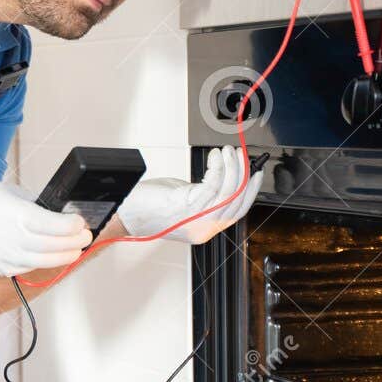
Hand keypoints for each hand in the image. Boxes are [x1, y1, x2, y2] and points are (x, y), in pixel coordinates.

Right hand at [0, 179, 91, 278]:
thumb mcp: (6, 193)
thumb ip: (31, 205)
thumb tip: (50, 214)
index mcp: (18, 217)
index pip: (57, 226)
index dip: (74, 225)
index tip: (80, 222)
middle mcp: (14, 241)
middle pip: (55, 247)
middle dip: (75, 242)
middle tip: (85, 237)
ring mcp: (6, 258)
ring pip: (44, 262)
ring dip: (63, 256)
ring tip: (74, 250)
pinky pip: (26, 268)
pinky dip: (41, 262)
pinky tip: (48, 256)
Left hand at [115, 147, 263, 244]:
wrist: (126, 213)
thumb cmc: (147, 207)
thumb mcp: (183, 202)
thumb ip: (202, 196)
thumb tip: (219, 179)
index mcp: (204, 229)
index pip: (238, 212)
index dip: (250, 191)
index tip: (255, 173)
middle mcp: (203, 228)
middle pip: (237, 201)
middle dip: (243, 174)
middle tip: (240, 155)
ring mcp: (196, 219)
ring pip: (228, 191)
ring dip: (232, 166)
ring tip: (228, 151)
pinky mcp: (187, 206)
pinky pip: (213, 184)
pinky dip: (218, 166)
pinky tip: (215, 156)